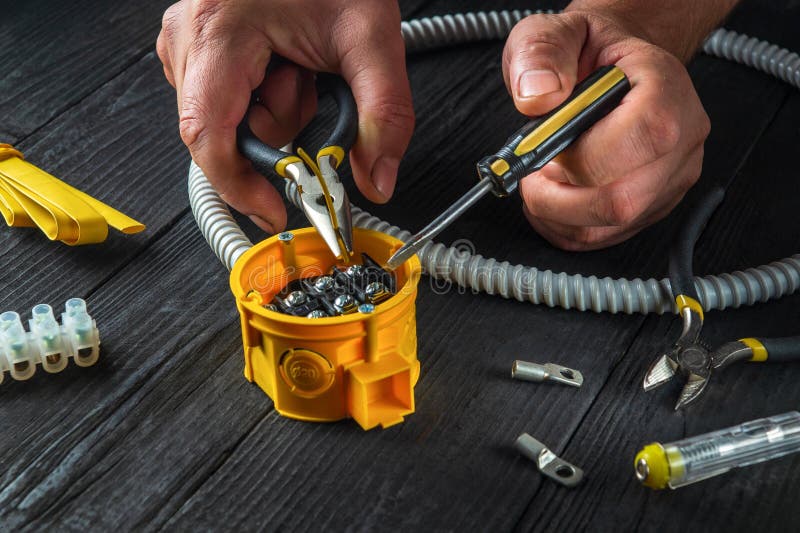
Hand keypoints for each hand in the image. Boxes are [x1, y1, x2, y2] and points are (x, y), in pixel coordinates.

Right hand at [157, 0, 413, 232]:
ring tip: (300, 62)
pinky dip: (265, 94)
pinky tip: (285, 61)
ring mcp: (189, 39)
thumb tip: (377, 179)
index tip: (274, 211)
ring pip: (230, 118)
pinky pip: (229, 98)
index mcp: (218, 31)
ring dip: (277, 107)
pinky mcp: (199, 45)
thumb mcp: (370, 36)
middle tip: (311, 84)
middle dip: (280, 125)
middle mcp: (189, 36)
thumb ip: (384, 115)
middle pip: (225, 132)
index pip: (209, 138)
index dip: (241, 187)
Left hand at [502, 10, 710, 249]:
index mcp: (665, 88)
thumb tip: (537, 97)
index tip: (545, 150)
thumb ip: (542, 53)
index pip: (641, 138)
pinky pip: (609, 236)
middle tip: (532, 177)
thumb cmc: (590, 51)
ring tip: (541, 184)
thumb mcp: (557, 33)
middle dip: (559, 199)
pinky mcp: (656, 204)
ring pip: (614, 225)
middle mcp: (682, 137)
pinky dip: (568, 228)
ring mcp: (673, 176)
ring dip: (559, 216)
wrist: (614, 67)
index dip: (580, 156)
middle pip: (624, 199)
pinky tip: (553, 202)